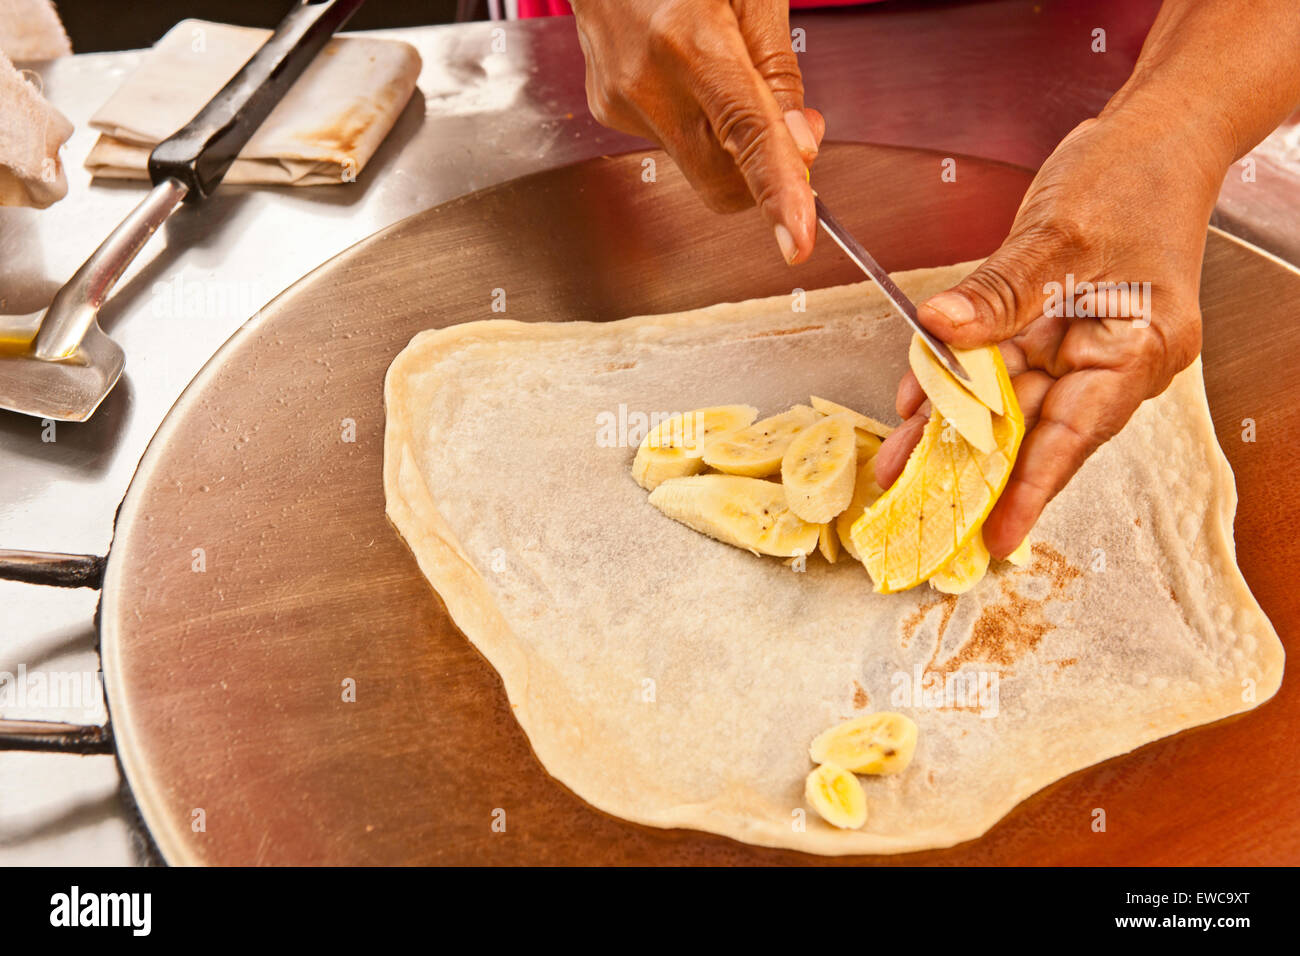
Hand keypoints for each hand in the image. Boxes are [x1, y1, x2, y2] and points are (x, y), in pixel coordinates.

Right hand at [569, 0, 823, 262]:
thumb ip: (779, 70)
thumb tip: (799, 148)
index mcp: (688, 41)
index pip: (746, 136)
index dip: (777, 193)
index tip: (796, 241)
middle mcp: (645, 80)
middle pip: (721, 180)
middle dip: (764, 175)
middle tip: (794, 127)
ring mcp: (618, 100)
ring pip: (699, 167)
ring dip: (729, 142)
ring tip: (727, 75)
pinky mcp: (605, 110)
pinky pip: (671, 141)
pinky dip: (697, 121)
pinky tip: (685, 68)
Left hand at [873, 111, 1228, 557]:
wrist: (1156, 132)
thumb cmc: (1134, 175)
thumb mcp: (1062, 234)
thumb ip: (1000, 292)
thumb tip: (941, 331)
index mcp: (1138, 348)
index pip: (1075, 432)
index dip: (1031, 486)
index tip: (997, 534)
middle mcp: (1112, 358)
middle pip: (1034, 426)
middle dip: (973, 462)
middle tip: (915, 497)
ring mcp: (1082, 344)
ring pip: (1009, 400)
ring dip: (953, 426)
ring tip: (899, 457)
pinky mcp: (1053, 326)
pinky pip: (1002, 364)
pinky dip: (960, 380)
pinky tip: (915, 399)